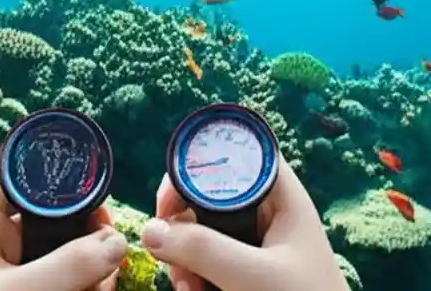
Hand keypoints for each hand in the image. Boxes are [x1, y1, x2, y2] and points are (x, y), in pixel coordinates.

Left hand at [0, 176, 128, 290]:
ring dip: (92, 267)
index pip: (16, 181)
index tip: (93, 187)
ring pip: (65, 257)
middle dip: (85, 233)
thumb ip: (67, 267)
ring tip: (103, 285)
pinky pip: (65, 285)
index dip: (51, 176)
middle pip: (52, 220)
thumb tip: (117, 242)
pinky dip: (85, 288)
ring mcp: (15, 278)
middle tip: (110, 249)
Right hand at [141, 157, 348, 290]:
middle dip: (183, 224)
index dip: (198, 164)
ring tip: (188, 287)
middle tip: (171, 254)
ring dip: (185, 256)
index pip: (235, 153)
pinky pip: (210, 258)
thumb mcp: (253, 277)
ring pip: (203, 230)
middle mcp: (267, 210)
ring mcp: (257, 240)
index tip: (170, 201)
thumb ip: (203, 250)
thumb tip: (150, 230)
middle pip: (208, 194)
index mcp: (281, 195)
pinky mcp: (248, 267)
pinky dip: (195, 273)